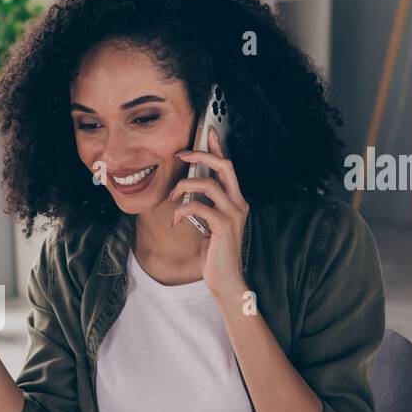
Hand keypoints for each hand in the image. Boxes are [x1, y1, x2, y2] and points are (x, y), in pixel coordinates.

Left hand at [168, 127, 248, 298]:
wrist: (226, 280)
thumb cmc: (215, 254)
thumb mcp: (209, 225)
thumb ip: (205, 207)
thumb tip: (189, 191)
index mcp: (236, 201)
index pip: (228, 167)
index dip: (218, 147)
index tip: (208, 131)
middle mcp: (238, 203)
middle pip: (224, 166)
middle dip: (201, 155)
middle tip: (182, 155)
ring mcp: (233, 213)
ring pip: (208, 184)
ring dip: (184, 187)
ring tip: (172, 198)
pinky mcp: (223, 225)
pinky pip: (198, 206)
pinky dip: (181, 210)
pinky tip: (175, 221)